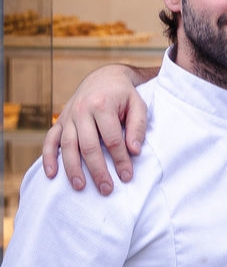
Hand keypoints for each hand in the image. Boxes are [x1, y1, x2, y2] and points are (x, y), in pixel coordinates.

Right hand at [41, 65, 149, 195]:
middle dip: (98, 170)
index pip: (112, 139)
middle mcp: (81, 111)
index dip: (120, 160)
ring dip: (73, 168)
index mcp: (102, 105)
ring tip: (80, 187)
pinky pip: (50, 140)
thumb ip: (138, 127)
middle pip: (88, 146)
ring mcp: (68, 117)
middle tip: (107, 189)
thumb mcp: (138, 105)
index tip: (127, 177)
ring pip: (67, 146)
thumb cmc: (124, 95)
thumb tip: (134, 151)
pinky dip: (48, 157)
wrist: (104, 77)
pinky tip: (51, 174)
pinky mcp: (60, 121)